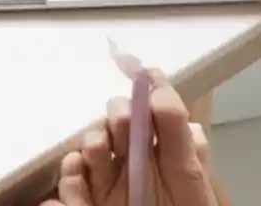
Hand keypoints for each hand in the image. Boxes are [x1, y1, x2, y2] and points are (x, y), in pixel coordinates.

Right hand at [42, 71, 222, 205]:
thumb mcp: (192, 182)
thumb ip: (182, 142)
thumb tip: (163, 94)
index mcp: (167, 152)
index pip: (155, 108)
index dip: (147, 85)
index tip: (140, 68)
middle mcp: (136, 162)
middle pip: (117, 123)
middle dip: (116, 119)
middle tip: (120, 125)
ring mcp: (110, 184)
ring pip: (89, 149)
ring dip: (90, 145)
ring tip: (93, 154)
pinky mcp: (88, 203)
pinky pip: (70, 184)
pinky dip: (68, 180)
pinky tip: (74, 182)